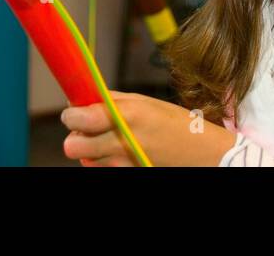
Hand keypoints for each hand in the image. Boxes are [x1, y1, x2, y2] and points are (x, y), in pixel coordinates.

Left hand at [60, 91, 236, 166]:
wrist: (202, 154)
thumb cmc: (174, 123)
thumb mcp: (144, 102)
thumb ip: (111, 101)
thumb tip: (82, 100)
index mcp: (126, 116)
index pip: (79, 119)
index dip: (71, 116)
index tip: (74, 113)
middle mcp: (122, 142)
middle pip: (73, 146)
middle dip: (76, 137)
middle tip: (86, 130)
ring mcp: (124, 164)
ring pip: (86, 159)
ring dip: (92, 149)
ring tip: (110, 140)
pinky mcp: (128, 174)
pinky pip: (102, 169)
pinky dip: (104, 162)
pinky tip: (119, 153)